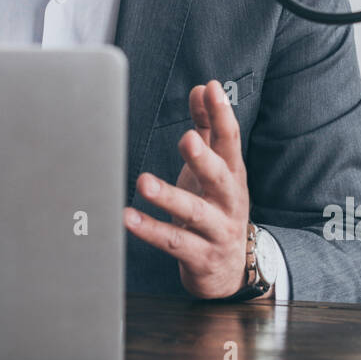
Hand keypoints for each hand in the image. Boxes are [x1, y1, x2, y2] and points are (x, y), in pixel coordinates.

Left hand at [124, 79, 259, 298]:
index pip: (229, 140)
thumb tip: (204, 88)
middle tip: (186, 139)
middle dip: (203, 158)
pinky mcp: (201, 257)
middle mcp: (229, 201)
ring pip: (194, 213)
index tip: (212, 88)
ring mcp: (217, 231)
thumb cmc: (216, 208)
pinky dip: (150, 230)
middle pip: (219, 176)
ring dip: (169, 197)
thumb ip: (209, 128)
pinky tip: (128, 217)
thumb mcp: (216, 169)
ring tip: (144, 182)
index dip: (223, 114)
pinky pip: (174, 243)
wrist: (230, 271)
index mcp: (232, 175)